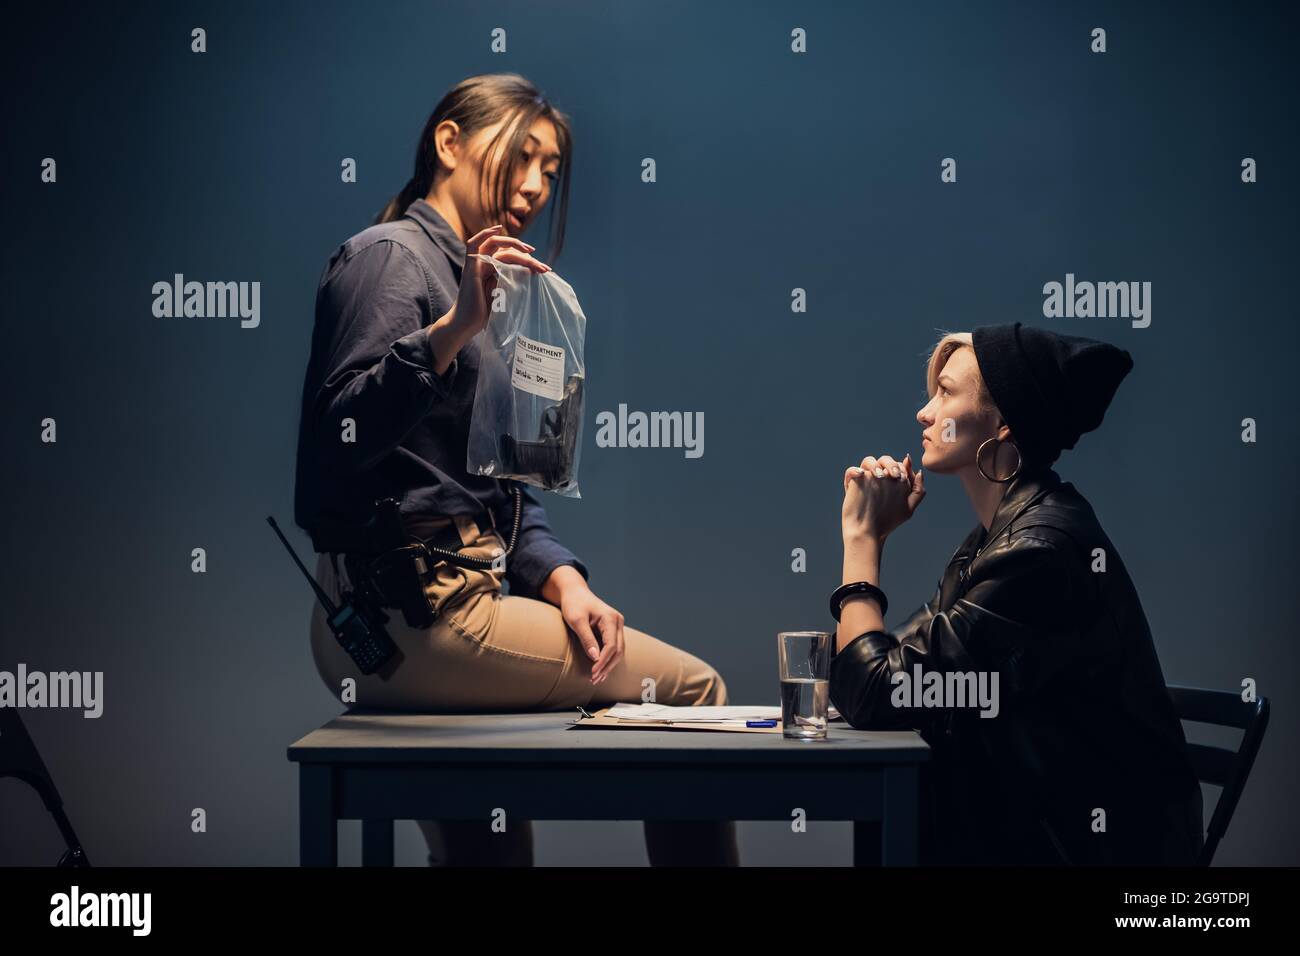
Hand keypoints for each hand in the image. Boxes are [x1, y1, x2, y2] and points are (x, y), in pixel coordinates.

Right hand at [448, 224, 551, 338]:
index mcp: (492, 270)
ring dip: (513, 244)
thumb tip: (530, 274)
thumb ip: (513, 283)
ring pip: (495, 245)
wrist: (467, 324)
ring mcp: (476, 264)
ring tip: (529, 250)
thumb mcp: (505, 296)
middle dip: (526, 254)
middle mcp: (483, 264)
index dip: (527, 260)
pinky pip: (473, 244)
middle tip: (542, 266)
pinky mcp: (469, 268)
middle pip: (506, 250)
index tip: (542, 269)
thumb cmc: (485, 314)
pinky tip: (497, 229)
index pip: (510, 256)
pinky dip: (484, 234)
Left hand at [558, 585, 625, 683]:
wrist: (574, 592)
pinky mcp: (612, 629)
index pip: (611, 646)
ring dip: (608, 665)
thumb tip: (595, 658)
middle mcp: (617, 622)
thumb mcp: (576, 620)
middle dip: (607, 666)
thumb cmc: (573, 604)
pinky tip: (599, 669)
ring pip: (618, 650)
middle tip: (594, 679)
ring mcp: (616, 625)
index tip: (593, 672)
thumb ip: (587, 639)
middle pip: (618, 650)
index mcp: (610, 618)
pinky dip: (607, 659)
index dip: (603, 661)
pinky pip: (614, 647)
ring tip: (597, 678)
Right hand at [842, 452, 925, 541]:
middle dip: (891, 464)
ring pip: (869, 461)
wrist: (868, 531)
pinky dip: (856, 470)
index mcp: (892, 481)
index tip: (904, 478)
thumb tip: (920, 472)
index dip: (904, 468)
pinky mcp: (853, 484)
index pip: (900, 466)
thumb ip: (918, 490)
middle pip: (885, 460)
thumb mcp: (908, 507)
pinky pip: (852, 470)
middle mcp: (879, 478)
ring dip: (875, 465)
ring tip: (880, 476)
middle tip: (895, 476)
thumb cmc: (888, 521)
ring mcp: (866, 479)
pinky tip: (862, 474)